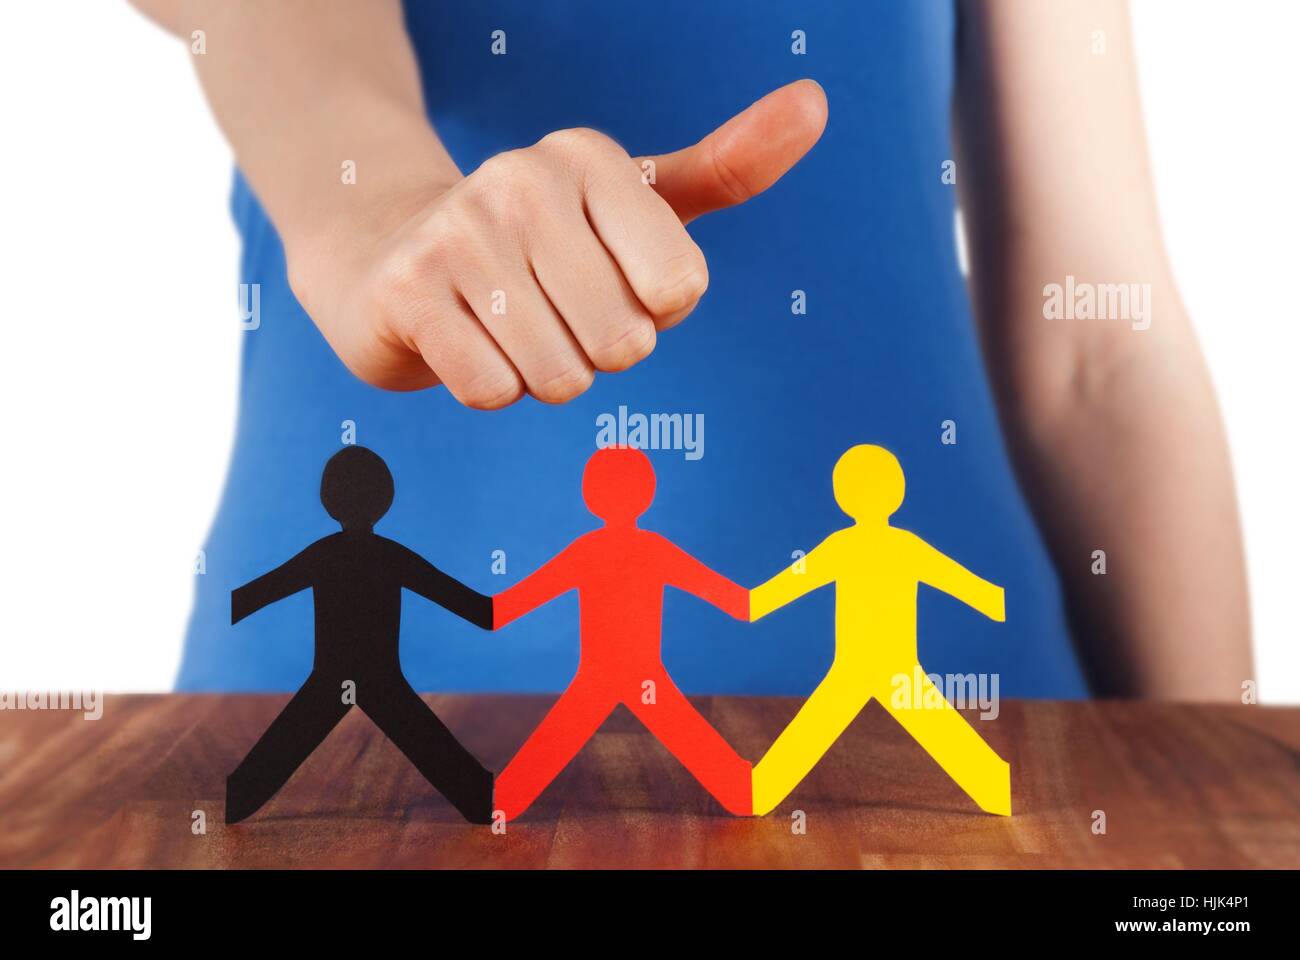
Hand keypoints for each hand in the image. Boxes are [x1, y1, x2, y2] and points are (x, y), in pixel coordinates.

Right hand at [287, 80, 826, 406]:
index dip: (650, 310)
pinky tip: (466, 340)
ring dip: (543, 372)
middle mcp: (521, 180)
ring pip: (560, 376)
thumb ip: (730, 167)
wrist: (396, 256)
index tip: (607, 277)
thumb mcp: (639, 204)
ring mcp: (456, 234)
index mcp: (589, 156)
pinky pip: (494, 391)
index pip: (678, 289)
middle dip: (595, 351)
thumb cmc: (545, 243)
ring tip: (509, 324)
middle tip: (551, 309)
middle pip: (622, 342)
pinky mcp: (406, 293)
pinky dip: (489, 387)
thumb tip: (816, 103)